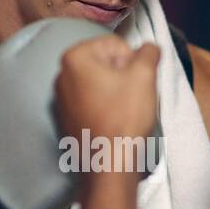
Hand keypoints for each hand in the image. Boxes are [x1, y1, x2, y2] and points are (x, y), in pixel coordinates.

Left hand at [54, 35, 159, 168]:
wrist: (109, 164)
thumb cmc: (124, 118)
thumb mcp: (145, 76)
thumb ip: (149, 52)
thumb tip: (149, 48)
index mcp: (74, 58)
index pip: (115, 44)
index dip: (132, 61)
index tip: (135, 83)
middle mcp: (60, 75)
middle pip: (104, 62)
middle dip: (122, 75)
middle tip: (131, 97)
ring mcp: (60, 98)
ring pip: (99, 83)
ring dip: (115, 91)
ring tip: (123, 111)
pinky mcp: (65, 118)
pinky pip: (91, 102)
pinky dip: (104, 107)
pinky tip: (113, 122)